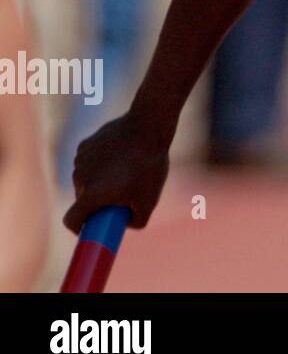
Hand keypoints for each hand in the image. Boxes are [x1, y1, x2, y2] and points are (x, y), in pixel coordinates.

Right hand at [63, 112, 170, 234]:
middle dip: (98, 201)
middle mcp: (80, 178)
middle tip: (122, 195)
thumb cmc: (149, 165)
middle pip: (83, 199)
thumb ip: (136, 221)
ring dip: (101, 180)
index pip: (71, 220)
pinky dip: (101, 163)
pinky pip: (90, 161)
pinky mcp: (86, 144)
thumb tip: (123, 223)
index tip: (91, 227)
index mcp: (91, 195)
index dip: (80, 228)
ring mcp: (81, 159)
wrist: (148, 126)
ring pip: (87, 179)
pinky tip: (121, 155)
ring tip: (126, 170)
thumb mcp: (149, 200)